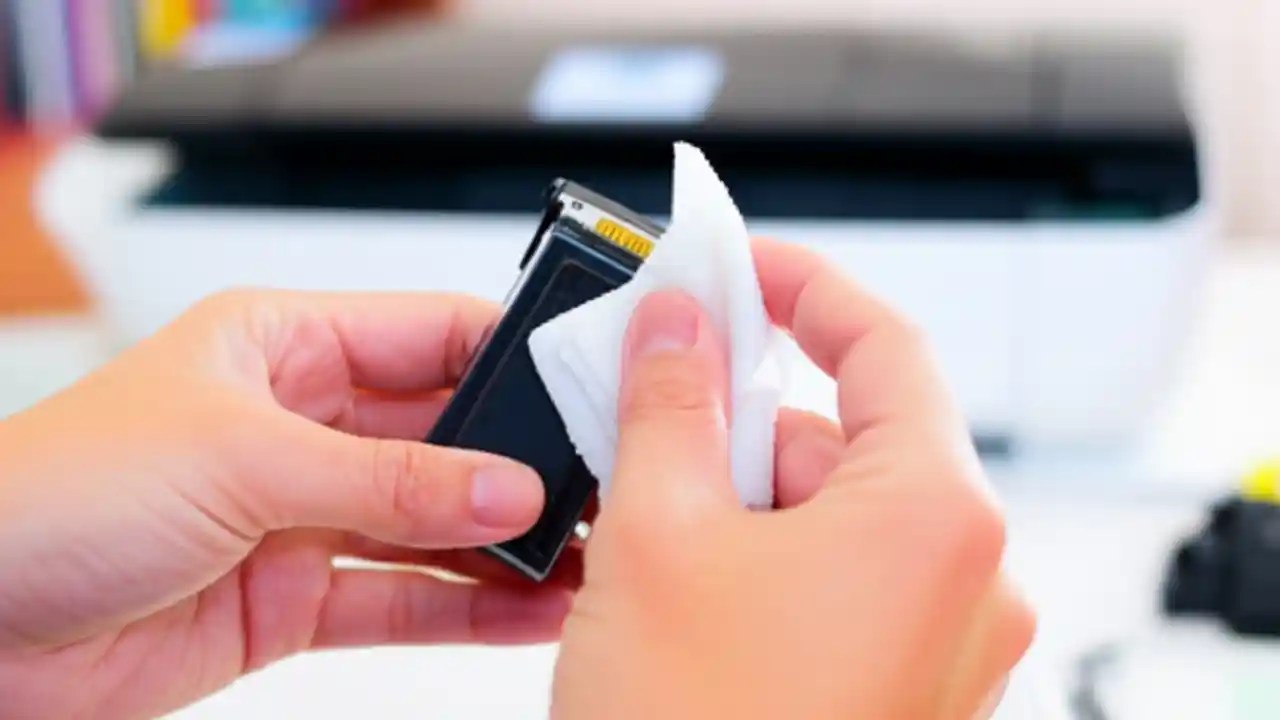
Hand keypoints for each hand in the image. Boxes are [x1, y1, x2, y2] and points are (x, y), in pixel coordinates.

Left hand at [0, 291, 575, 719]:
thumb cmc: (55, 495)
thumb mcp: (243, 461)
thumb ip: (389, 482)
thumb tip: (508, 487)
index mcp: (287, 346)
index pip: (433, 334)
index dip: (515, 357)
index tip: (590, 388)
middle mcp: (306, 425)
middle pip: (448, 435)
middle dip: (524, 464)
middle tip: (604, 489)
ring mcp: (306, 515)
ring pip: (435, 525)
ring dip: (507, 547)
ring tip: (587, 562)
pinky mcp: (296, 598)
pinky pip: (402, 597)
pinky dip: (466, 609)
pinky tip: (529, 612)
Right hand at [552, 240, 1033, 718]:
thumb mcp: (660, 534)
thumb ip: (671, 403)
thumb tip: (675, 325)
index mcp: (935, 517)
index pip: (885, 346)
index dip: (806, 288)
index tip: (742, 267)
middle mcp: (965, 578)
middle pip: (851, 436)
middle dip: (746, 415)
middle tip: (654, 404)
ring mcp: (939, 640)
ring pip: (835, 513)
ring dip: (743, 494)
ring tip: (649, 521)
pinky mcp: (899, 682)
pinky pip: (837, 579)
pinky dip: (764, 554)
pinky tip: (684, 576)